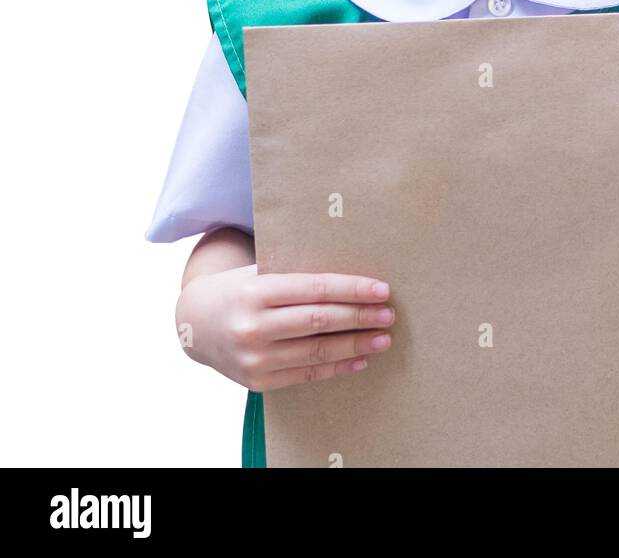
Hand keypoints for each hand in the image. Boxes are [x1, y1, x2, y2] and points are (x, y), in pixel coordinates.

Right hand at [175, 265, 395, 390]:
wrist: (194, 324)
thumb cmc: (239, 289)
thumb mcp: (259, 272)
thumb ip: (296, 275)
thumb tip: (353, 277)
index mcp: (256, 290)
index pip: (316, 289)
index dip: (352, 290)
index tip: (381, 290)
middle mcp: (253, 325)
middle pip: (320, 321)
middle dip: (360, 317)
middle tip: (389, 314)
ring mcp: (254, 357)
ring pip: (317, 351)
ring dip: (355, 345)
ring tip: (382, 338)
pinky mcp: (257, 381)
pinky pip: (306, 374)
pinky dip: (336, 367)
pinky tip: (359, 359)